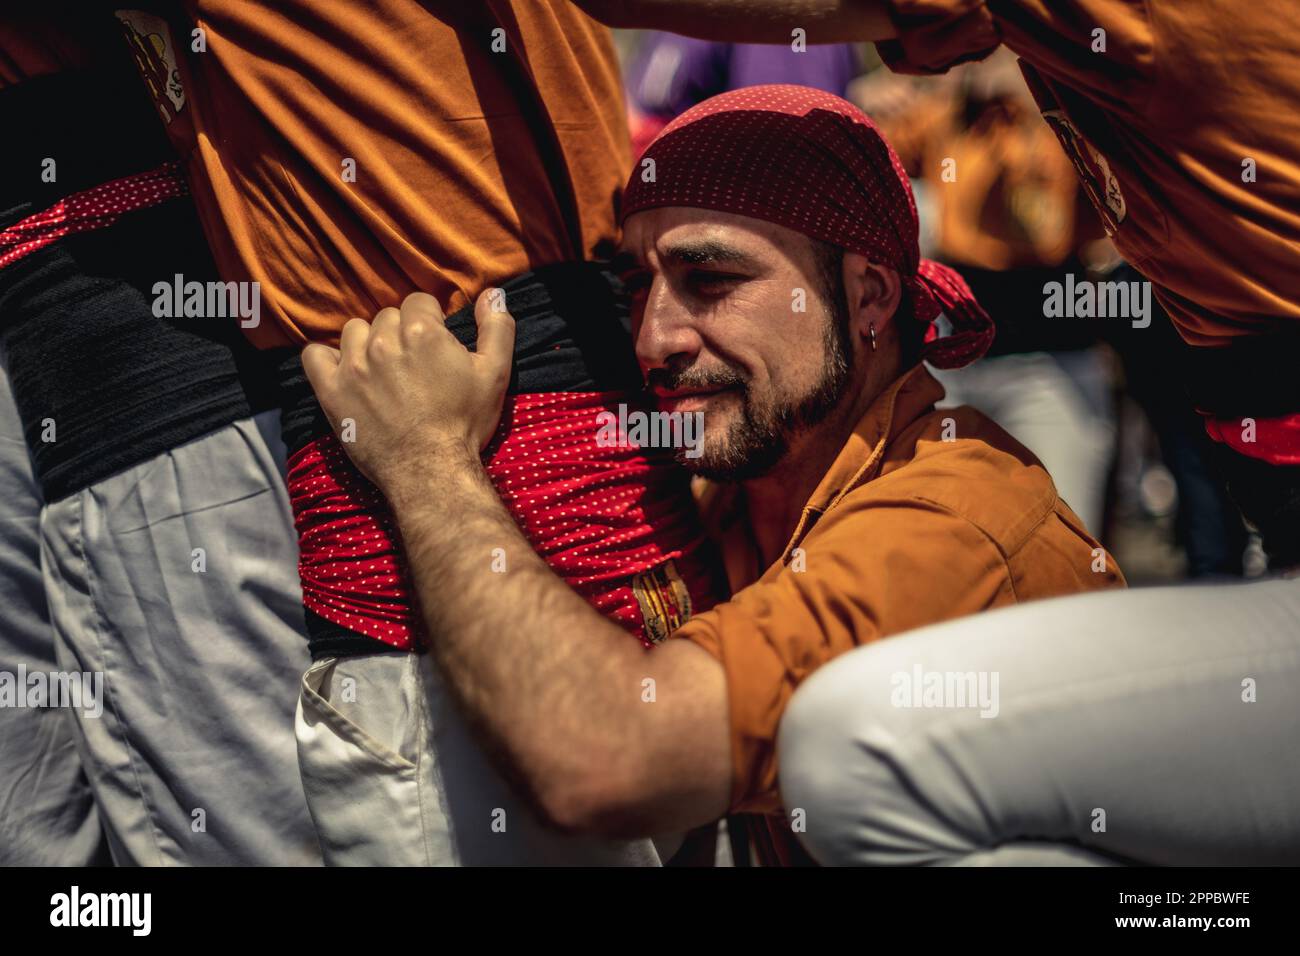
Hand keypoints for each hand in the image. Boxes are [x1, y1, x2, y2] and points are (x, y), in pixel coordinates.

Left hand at [301, 288, 514, 493]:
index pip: (418, 303)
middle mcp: (383, 342)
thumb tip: (493, 294)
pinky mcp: (331, 391)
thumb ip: (497, 328)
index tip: (434, 348)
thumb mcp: (495, 374)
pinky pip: (314, 355)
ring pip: (355, 331)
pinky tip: (345, 373)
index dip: (430, 323)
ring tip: (383, 372)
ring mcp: (353, 366)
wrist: (431, 471)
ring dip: (368, 345)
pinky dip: (327, 359)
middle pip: (387, 317)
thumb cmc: (464, 424)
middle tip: (414, 367)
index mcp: (422, 332)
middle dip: (401, 335)